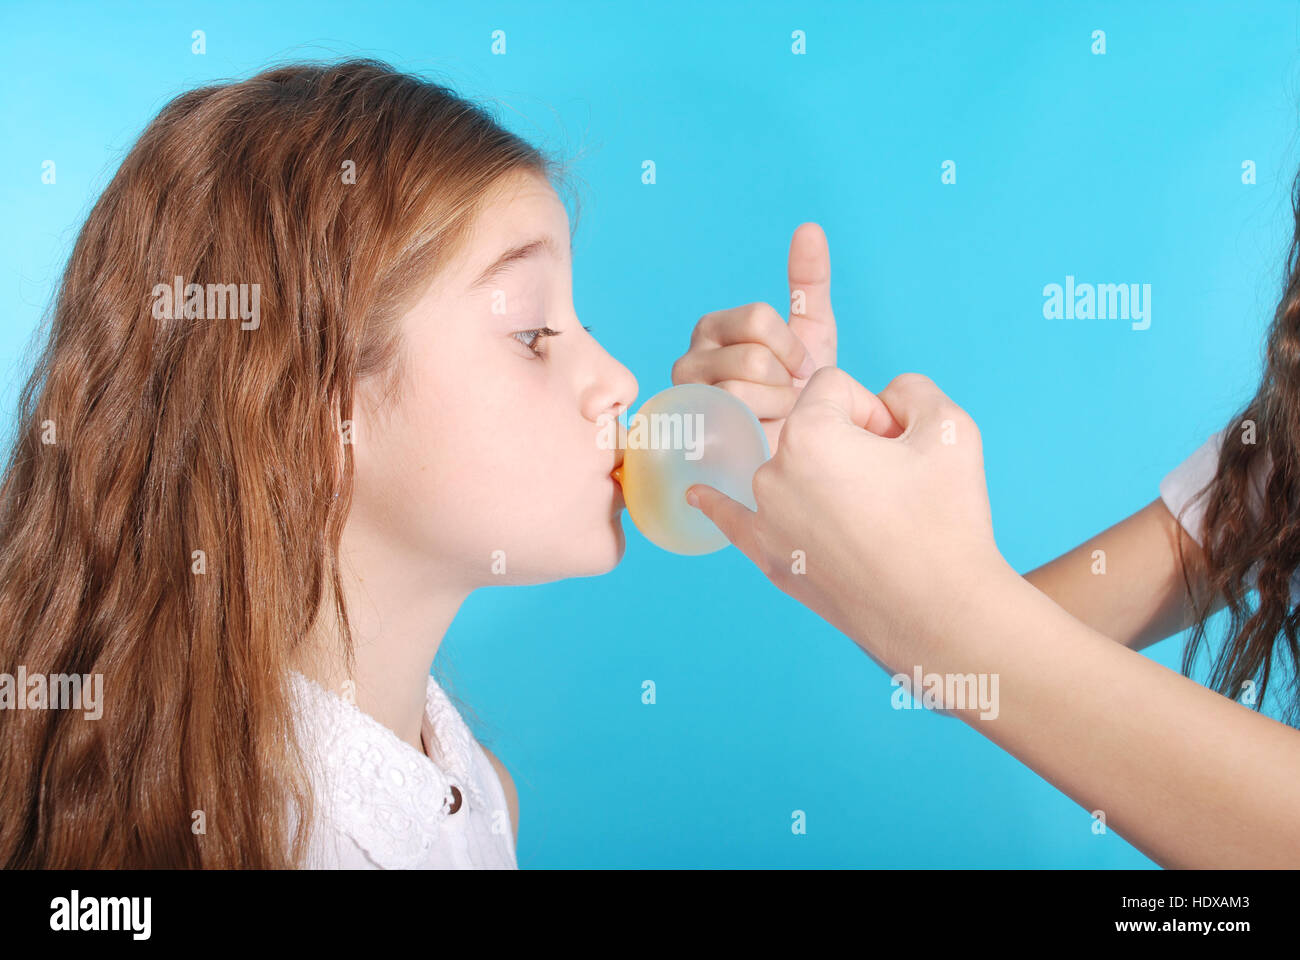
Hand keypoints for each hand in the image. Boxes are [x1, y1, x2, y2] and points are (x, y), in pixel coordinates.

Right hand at [670, 223, 836, 455]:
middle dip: (785, 382)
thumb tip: (810, 228)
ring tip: (776, 415)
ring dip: (776, 409)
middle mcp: (690, 358)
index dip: (793, 348)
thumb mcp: (810, 330)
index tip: (800, 368)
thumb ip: (808, 281)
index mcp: (715, 327)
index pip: (759, 320)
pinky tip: (763, 432)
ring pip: (742, 392)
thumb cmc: (800, 388)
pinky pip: (733, 426)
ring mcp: (687, 399)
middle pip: (752, 358)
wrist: (797, 444)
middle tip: (787, 396)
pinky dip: (761, 430)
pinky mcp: (691, 436)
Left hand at [685, 368, 1016, 673]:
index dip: (874, 411)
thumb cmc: (946, 520)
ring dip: (823, 478)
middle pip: (810, 430)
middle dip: (849, 444)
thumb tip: (885, 398)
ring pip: (791, 471)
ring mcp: (765, 520)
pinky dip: (716, 504)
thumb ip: (912, 389)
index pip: (833, 388)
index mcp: (807, 435)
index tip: (901, 447)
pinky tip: (695, 495)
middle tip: (893, 487)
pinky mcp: (769, 559)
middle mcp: (773, 474)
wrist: (938, 614)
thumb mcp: (950, 428)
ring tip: (871, 518)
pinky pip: (733, 519)